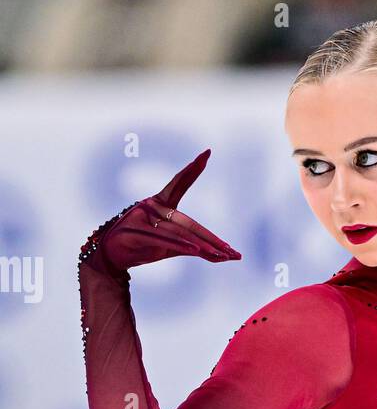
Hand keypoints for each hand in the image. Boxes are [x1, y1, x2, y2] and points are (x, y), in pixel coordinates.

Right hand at [79, 150, 241, 276]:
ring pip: (179, 233)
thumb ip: (193, 247)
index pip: (179, 182)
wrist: (111, 256)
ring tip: (221, 255)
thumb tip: (221, 256)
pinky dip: (181, 246)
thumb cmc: (142, 246)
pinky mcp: (136, 234)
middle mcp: (153, 206)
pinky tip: (196, 250)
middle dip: (211, 240)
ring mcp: (143, 219)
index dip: (192, 168)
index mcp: (161, 203)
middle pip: (189, 224)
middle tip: (232, 251)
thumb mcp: (170, 246)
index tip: (207, 152)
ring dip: (201, 246)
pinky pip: (164, 240)